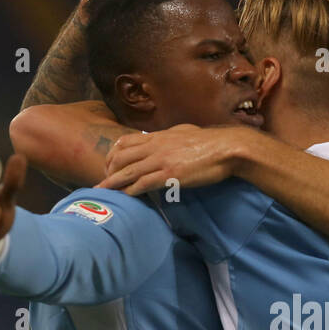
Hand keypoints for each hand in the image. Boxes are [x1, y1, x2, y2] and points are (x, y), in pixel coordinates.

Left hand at [100, 125, 252, 194]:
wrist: (226, 148)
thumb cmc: (210, 142)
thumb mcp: (185, 131)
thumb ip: (170, 136)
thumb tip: (164, 138)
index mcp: (158, 137)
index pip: (125, 141)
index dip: (113, 154)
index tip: (109, 165)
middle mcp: (155, 147)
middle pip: (121, 157)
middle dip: (108, 170)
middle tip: (104, 182)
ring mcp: (161, 161)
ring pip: (127, 172)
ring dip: (112, 183)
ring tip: (102, 191)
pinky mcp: (169, 175)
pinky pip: (142, 184)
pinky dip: (130, 191)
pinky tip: (124, 198)